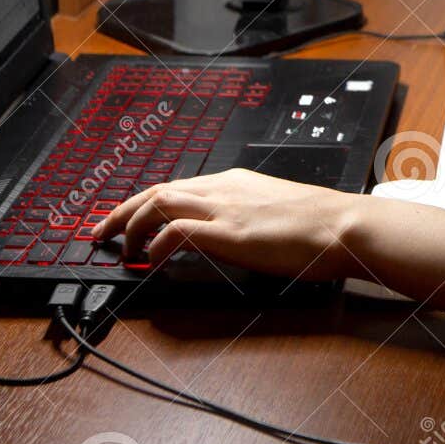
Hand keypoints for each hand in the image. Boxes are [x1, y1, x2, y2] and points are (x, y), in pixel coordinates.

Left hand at [90, 168, 357, 278]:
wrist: (343, 224)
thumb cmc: (321, 224)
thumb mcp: (277, 211)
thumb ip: (250, 217)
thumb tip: (239, 236)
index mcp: (235, 182)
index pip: (176, 186)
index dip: (145, 203)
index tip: (128, 220)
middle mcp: (223, 189)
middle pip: (156, 191)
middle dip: (122, 211)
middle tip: (101, 233)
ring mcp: (224, 209)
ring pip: (158, 204)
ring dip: (132, 227)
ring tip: (121, 250)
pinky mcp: (229, 232)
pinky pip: (177, 233)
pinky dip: (157, 245)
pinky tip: (153, 261)